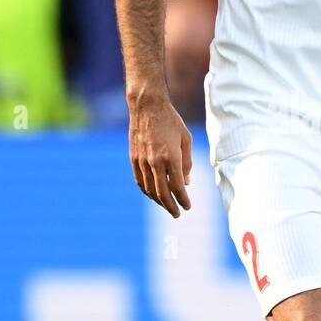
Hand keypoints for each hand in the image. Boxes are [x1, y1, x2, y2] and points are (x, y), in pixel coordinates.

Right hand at [128, 95, 192, 215]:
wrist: (147, 106)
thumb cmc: (171, 121)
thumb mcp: (186, 139)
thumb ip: (187, 163)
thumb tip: (186, 183)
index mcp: (171, 157)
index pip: (177, 187)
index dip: (183, 200)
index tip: (187, 206)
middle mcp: (155, 162)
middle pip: (162, 192)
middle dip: (171, 206)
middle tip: (177, 213)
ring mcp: (142, 161)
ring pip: (149, 189)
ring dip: (158, 201)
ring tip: (167, 206)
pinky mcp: (133, 158)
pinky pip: (140, 181)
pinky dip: (146, 191)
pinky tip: (153, 195)